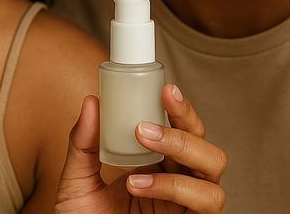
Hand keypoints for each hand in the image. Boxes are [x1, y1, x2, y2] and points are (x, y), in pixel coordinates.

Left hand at [54, 85, 225, 212]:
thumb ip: (83, 144)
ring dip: (181, 155)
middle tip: (147, 124)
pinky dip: (174, 188)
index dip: (183, 109)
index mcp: (159, 168)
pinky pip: (205, 204)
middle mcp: (179, 186)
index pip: (185, 131)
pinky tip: (139, 184)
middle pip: (208, 149)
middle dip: (186, 127)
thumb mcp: (75, 183)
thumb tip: (90, 102)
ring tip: (141, 154)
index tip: (164, 88)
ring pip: (214, 175)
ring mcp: (187, 210)